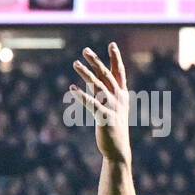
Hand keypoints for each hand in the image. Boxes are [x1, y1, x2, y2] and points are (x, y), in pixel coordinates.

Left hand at [70, 43, 130, 164]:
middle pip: (106, 75)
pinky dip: (82, 96)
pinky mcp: (104, 118)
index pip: (119, 72)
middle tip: (85, 50)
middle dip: (96, 61)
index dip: (115, 58)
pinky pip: (91, 104)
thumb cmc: (113, 128)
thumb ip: (105, 93)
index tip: (111, 44)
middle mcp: (118, 98)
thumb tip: (94, 80)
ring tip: (75, 64)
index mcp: (122, 95)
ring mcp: (112, 108)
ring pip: (97, 86)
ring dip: (86, 73)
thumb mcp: (112, 108)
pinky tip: (72, 88)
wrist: (118, 150)